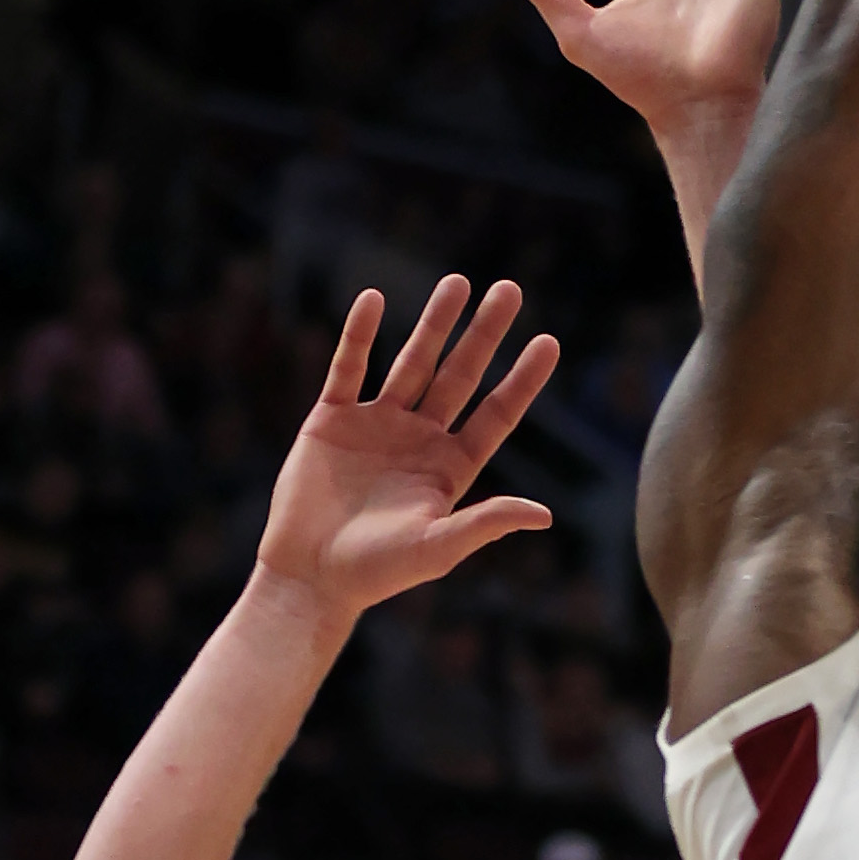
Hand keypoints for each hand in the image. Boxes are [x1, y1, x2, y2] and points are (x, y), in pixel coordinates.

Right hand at [252, 280, 555, 631]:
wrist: (309, 576)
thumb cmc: (377, 572)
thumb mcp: (438, 547)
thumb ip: (486, 522)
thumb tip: (545, 514)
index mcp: (451, 467)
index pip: (496, 413)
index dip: (522, 379)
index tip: (549, 341)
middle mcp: (420, 439)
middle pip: (460, 375)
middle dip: (484, 333)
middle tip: (510, 289)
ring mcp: (377, 424)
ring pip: (411, 362)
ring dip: (433, 323)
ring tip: (457, 282)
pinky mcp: (331, 419)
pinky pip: (348, 368)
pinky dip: (359, 334)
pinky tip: (373, 299)